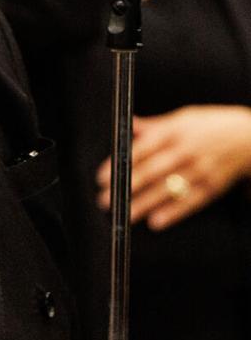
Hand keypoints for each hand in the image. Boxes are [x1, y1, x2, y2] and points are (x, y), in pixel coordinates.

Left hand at [96, 106, 250, 229]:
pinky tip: (156, 221)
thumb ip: (154, 126)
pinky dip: (173, 212)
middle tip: (106, 200)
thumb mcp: (183, 117)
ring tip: (124, 214)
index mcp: (174, 131)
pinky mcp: (212, 186)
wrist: (249, 136)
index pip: (142, 149)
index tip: (102, 177)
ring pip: (167, 189)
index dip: (121, 164)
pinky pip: (190, 201)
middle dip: (126, 187)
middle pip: (151, 171)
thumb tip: (129, 125)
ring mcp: (200, 169)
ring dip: (143, 204)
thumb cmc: (211, 125)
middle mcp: (186, 150)